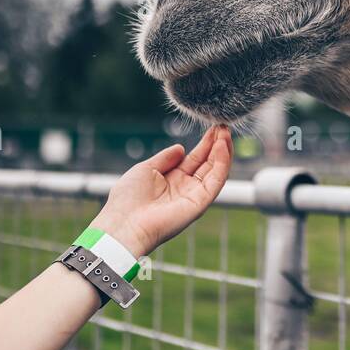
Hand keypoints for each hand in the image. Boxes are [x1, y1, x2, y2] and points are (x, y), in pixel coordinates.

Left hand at [89, 126, 232, 257]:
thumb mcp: (146, 169)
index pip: (195, 159)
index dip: (205, 144)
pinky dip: (222, 163)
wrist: (124, 223)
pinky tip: (222, 147)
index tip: (213, 128)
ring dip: (223, 151)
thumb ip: (165, 158)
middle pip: (208, 163)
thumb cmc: (128, 199)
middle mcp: (186, 188)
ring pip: (216, 171)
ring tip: (225, 132)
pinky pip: (216, 181)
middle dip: (217, 144)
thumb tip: (181, 147)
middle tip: (224, 126)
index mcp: (173, 180)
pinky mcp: (200, 203)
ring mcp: (195, 196)